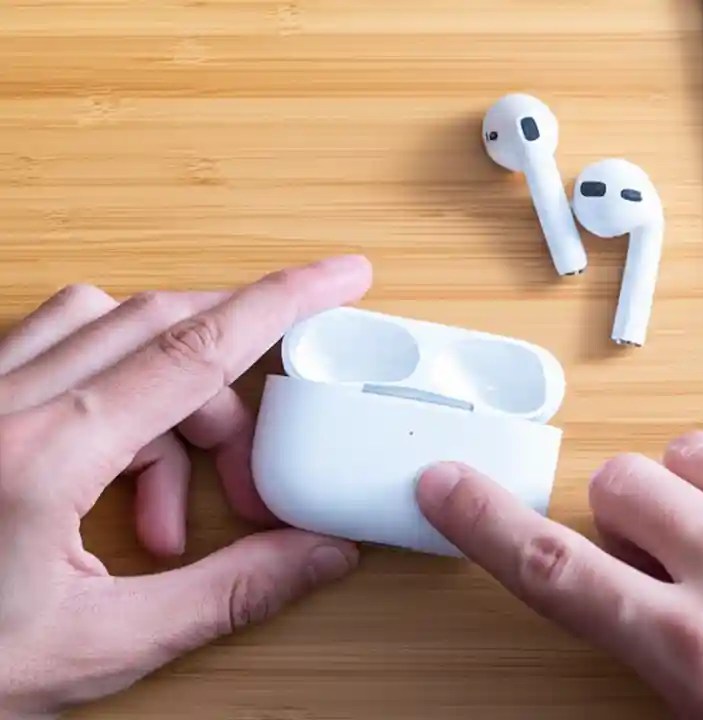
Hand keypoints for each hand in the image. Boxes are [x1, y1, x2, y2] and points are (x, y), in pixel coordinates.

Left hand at [0, 256, 371, 717]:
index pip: (195, 351)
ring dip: (164, 390)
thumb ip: (224, 594)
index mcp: (42, 459)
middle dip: (231, 381)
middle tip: (252, 473)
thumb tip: (319, 555)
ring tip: (164, 503)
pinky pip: (50, 348)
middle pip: (159, 326)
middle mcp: (1, 406)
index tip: (340, 275)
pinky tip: (108, 474)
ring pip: (102, 327)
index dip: (282, 303)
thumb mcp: (100, 647)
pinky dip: (108, 388)